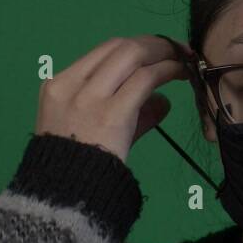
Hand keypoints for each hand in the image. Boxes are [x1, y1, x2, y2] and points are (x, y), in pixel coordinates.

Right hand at [35, 34, 187, 161]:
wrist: (66, 199)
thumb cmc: (80, 169)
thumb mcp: (93, 133)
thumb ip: (128, 113)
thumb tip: (162, 100)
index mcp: (58, 86)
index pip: (103, 52)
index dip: (136, 45)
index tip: (158, 51)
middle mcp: (70, 86)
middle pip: (119, 46)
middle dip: (154, 43)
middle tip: (178, 50)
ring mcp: (88, 98)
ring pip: (133, 54)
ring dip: (164, 53)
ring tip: (184, 60)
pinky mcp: (111, 113)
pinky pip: (145, 79)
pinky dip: (168, 70)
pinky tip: (182, 74)